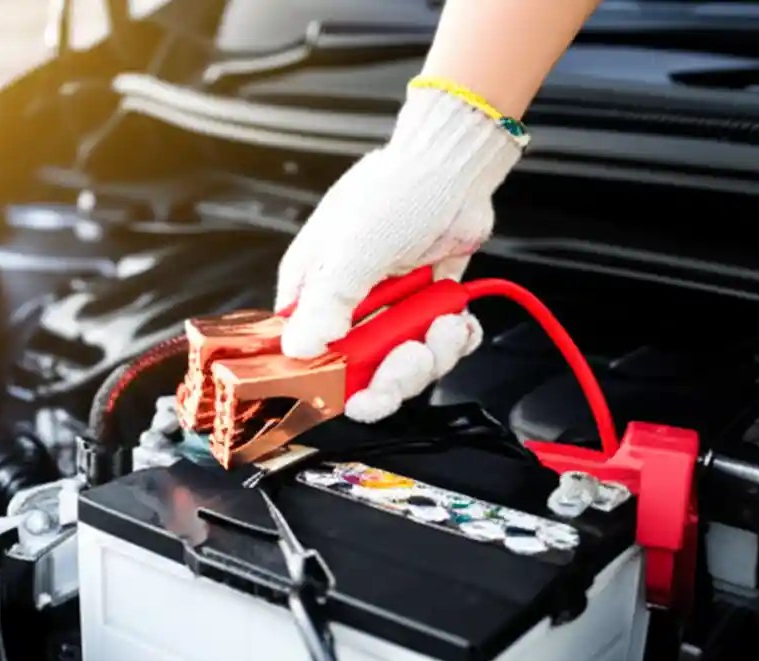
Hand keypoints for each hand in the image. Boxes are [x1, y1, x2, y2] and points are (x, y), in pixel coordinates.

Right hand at [275, 86, 523, 421]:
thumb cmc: (395, 192)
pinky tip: (459, 320)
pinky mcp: (425, 303)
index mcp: (312, 289)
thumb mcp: (352, 252)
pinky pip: (437, 343)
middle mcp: (347, 302)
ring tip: (445, 322)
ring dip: (432, 352)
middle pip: (360, 371)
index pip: (307, 354)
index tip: (357, 395)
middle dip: (393, 374)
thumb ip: (327, 305)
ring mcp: (388, 306)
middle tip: (411, 358)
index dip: (331, 382)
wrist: (453, 166)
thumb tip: (299, 347)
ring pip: (404, 362)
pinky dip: (455, 339)